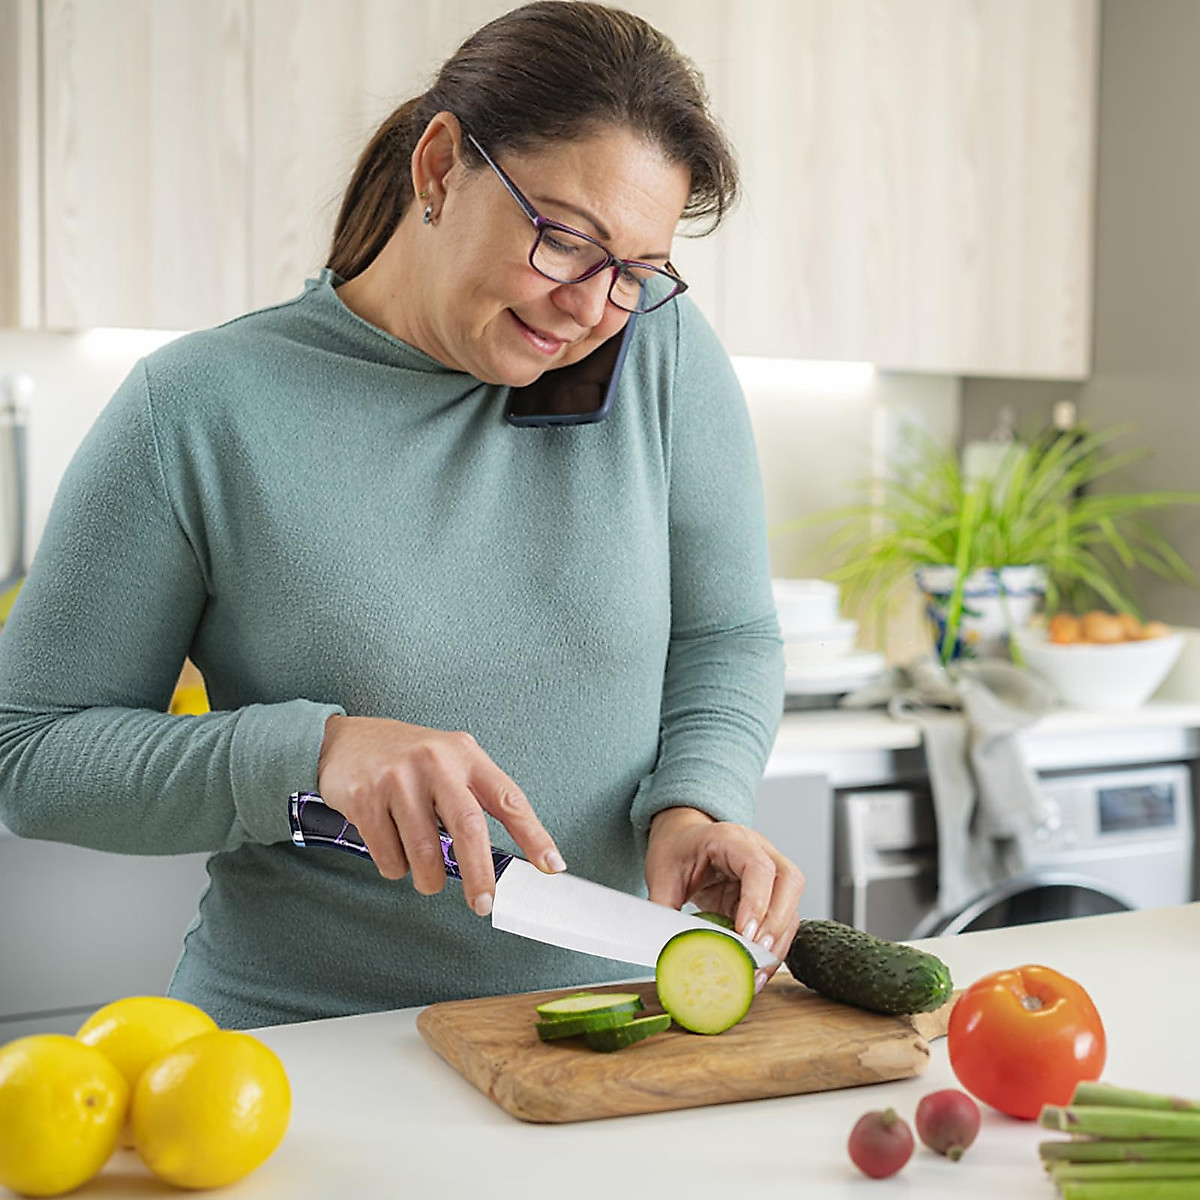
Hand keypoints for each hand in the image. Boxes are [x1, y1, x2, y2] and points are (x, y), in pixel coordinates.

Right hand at [316, 715, 565, 914]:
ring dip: (428, 879)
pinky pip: (389, 856)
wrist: (343, 741)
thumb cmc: (407, 760)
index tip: (552, 866)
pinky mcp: (365, 796)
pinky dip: (395, 867)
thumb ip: (474, 798)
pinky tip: (391, 847)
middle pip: (469, 828)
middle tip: (483, 903)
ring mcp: (398, 777)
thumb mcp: (448, 762)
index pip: (508, 798)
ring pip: (425, 853)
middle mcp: (435, 761)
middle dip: (480, 875)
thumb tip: (504, 856)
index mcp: (465, 754)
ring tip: (426, 877)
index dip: (534, 835)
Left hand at [644, 807, 804, 988]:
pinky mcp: (768, 896)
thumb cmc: (676, 848)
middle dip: (777, 923)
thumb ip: (663, 908)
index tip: (745, 933)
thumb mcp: (661, 875)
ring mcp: (769, 872)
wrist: (682, 837)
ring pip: (792, 905)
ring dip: (778, 942)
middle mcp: (758, 851)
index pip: (758, 866)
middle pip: (790, 882)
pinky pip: (781, 922)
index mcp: (729, 839)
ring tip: (756, 973)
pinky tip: (757, 968)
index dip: (757, 901)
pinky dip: (773, 947)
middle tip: (757, 954)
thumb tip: (665, 945)